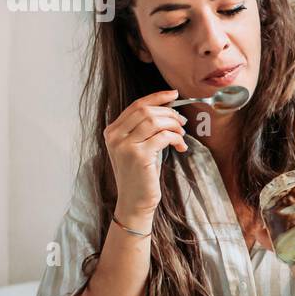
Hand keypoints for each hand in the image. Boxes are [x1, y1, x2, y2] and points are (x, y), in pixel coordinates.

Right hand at [105, 89, 187, 223]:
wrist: (134, 201)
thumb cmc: (140, 174)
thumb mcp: (137, 146)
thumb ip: (145, 128)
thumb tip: (168, 108)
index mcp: (112, 131)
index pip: (136, 106)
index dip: (157, 97)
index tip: (174, 94)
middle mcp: (114, 136)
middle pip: (146, 111)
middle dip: (169, 114)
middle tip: (182, 123)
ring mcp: (125, 146)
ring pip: (155, 121)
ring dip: (174, 126)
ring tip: (181, 136)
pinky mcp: (138, 155)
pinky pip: (163, 136)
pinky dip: (176, 138)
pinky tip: (180, 146)